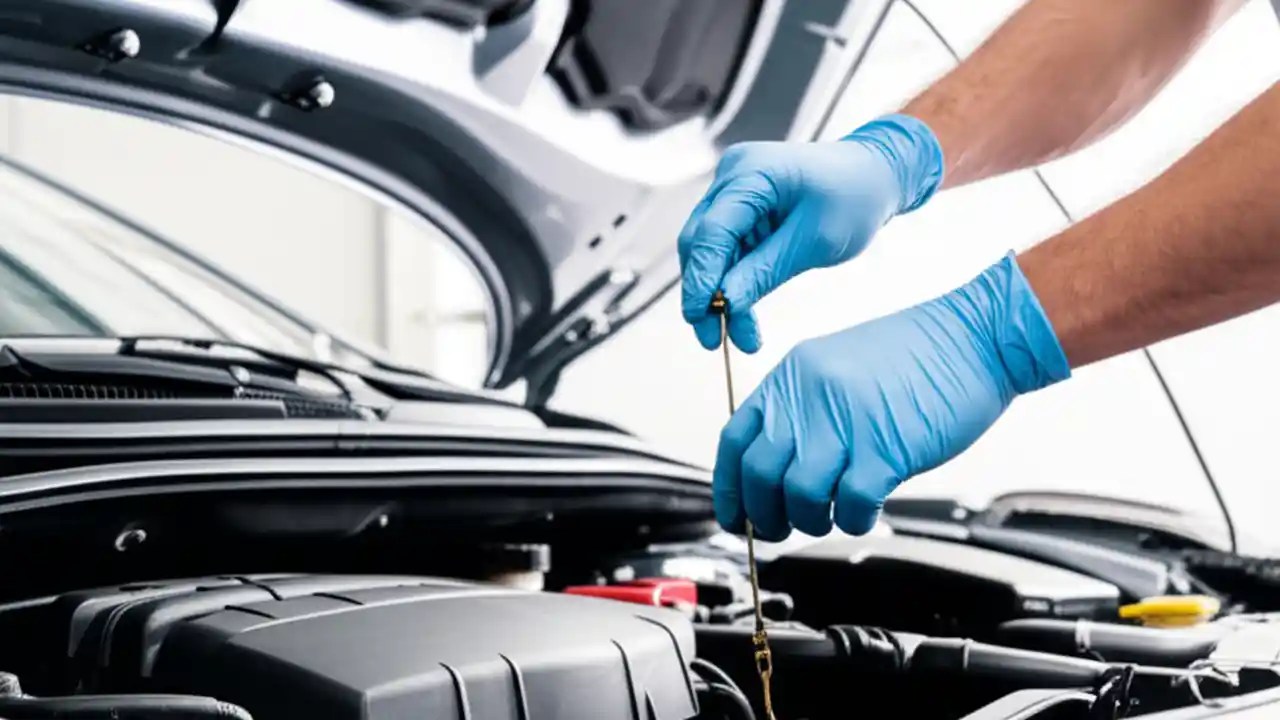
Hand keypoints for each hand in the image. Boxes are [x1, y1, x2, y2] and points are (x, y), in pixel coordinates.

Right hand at [679, 114, 943, 352]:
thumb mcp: (814, 242)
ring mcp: (733, 190)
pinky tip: (743, 315)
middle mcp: (732, 177)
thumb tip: (725, 303)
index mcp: (751, 173)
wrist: (873, 176)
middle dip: (705, 292)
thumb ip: (764, 271)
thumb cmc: (853, 199)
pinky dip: (735, 282)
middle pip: (701, 242)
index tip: (698, 318)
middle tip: (713, 340)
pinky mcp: (740, 207)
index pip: (712, 231)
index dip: (701, 278)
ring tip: (741, 337)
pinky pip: (728, 249)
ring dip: (721, 295)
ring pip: (711, 252)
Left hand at [713, 254, 1070, 539]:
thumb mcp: (836, 368)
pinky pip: (851, 505)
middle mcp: (810, 397)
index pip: (735, 440)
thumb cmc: (916, 356)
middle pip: (760, 474)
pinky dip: (854, 520)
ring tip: (830, 516)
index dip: (729, 486)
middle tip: (779, 527)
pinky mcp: (886, 449)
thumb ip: (804, 412)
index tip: (733, 513)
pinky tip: (865, 511)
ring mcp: (847, 423)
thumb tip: (779, 472)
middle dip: (764, 515)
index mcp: (792, 376)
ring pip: (800, 496)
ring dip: (810, 520)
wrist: (975, 336)